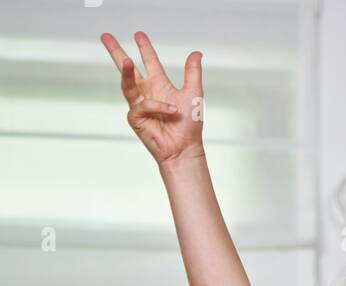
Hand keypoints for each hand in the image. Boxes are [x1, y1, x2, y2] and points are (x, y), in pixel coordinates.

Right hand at [101, 32, 203, 165]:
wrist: (185, 148)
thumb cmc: (190, 125)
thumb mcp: (194, 94)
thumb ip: (192, 73)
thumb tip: (196, 53)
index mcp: (160, 85)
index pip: (150, 62)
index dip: (145, 48)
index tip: (138, 34)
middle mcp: (147, 92)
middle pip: (127, 68)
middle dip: (116, 52)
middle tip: (105, 36)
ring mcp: (139, 104)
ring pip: (126, 83)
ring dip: (126, 72)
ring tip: (125, 59)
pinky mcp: (136, 117)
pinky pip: (143, 106)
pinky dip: (158, 106)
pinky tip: (171, 111)